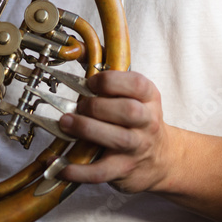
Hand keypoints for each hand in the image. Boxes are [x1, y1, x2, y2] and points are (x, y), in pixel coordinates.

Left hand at [57, 70, 178, 193]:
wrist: (161, 159)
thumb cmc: (137, 122)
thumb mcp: (132, 96)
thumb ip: (108, 78)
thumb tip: (75, 49)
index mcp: (148, 98)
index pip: (137, 85)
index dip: (110, 81)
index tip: (90, 83)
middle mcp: (147, 122)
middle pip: (129, 111)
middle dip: (97, 106)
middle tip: (79, 107)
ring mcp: (137, 147)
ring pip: (117, 139)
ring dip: (87, 129)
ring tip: (66, 123)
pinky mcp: (124, 170)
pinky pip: (101, 172)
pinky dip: (78, 171)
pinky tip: (60, 166)